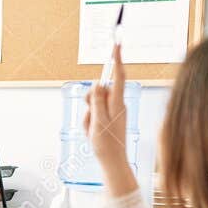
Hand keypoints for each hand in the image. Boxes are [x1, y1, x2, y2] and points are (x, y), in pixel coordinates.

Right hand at [82, 46, 138, 197]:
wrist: (113, 162)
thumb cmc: (107, 145)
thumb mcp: (98, 121)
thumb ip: (97, 101)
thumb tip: (99, 83)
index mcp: (117, 103)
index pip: (118, 76)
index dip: (116, 59)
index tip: (116, 45)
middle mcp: (118, 104)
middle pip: (100, 90)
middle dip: (90, 100)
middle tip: (90, 117)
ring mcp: (114, 111)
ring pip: (95, 103)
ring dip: (89, 115)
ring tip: (93, 130)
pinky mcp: (110, 118)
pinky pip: (95, 114)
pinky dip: (91, 122)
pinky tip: (94, 133)